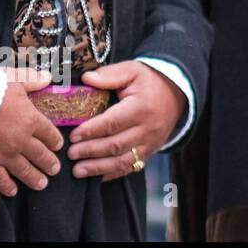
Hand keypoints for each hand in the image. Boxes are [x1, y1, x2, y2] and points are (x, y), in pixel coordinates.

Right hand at [0, 68, 62, 197]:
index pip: (50, 134)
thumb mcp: (11, 78)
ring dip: (36, 179)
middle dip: (50, 164)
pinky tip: (13, 190)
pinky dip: (8, 187)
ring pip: (26, 172)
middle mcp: (21, 141)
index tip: (56, 146)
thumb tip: (47, 78)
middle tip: (54, 169)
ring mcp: (5, 155)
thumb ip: (31, 80)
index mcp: (30, 120)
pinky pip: (1, 180)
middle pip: (42, 156)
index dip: (55, 141)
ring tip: (42, 183)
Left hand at [68, 60, 185, 180]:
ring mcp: (150, 144)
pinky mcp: (150, 152)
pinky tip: (97, 177)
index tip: (73, 135)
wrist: (176, 94)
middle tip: (70, 154)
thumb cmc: (148, 81)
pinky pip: (132, 167)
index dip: (91, 131)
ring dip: (100, 168)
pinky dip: (113, 174)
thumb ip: (109, 75)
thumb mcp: (131, 70)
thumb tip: (86, 78)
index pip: (113, 122)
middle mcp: (147, 129)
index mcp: (141, 108)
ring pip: (124, 161)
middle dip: (91, 152)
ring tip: (78, 171)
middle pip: (116, 145)